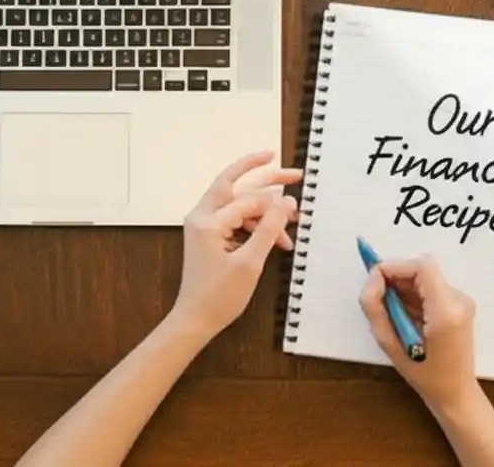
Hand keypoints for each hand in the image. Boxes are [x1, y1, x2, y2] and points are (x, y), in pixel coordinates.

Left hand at [171, 151, 300, 336]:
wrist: (195, 320)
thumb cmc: (220, 296)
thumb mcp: (250, 262)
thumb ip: (269, 228)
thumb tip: (287, 201)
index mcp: (208, 221)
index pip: (247, 201)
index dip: (275, 204)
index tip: (298, 208)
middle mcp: (202, 216)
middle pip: (236, 184)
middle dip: (266, 178)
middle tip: (295, 173)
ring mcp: (203, 225)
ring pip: (238, 204)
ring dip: (264, 212)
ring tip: (291, 222)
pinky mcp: (208, 235)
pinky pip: (235, 219)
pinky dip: (255, 226)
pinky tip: (275, 239)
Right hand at [360, 255, 478, 409]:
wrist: (456, 393)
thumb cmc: (423, 375)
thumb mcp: (390, 345)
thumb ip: (376, 308)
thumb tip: (373, 278)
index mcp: (445, 311)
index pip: (421, 267)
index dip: (394, 267)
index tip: (374, 281)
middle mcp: (458, 300)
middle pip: (422, 270)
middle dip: (396, 277)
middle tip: (378, 299)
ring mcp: (462, 301)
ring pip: (425, 278)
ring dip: (404, 288)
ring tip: (392, 313)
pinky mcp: (460, 305)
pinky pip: (431, 288)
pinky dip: (413, 295)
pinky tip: (406, 316)